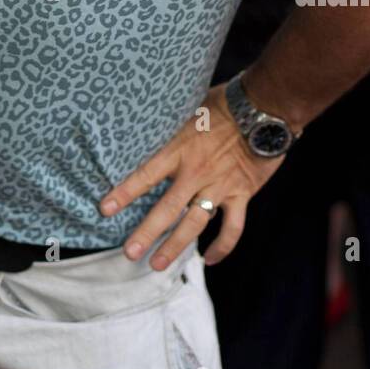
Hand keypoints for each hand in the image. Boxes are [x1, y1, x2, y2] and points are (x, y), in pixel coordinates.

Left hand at [99, 83, 285, 269]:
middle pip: (167, 209)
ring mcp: (220, 187)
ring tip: (157, 265)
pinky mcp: (242, 194)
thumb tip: (151, 123)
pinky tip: (208, 259)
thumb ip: (173, 127)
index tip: (105, 209)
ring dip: (175, 246)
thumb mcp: (190, 108)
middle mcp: (196, 173)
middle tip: (129, 253)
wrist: (264, 109)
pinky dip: (222, 247)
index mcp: (180, 150)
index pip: (146, 175)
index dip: (125, 193)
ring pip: (194, 224)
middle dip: (147, 233)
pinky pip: (232, 228)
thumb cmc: (225, 103)